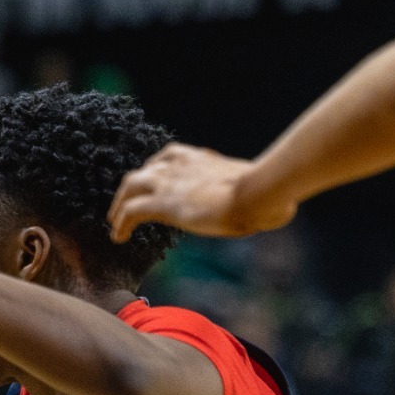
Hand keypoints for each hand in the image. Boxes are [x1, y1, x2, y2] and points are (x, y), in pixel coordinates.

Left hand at [108, 144, 295, 240]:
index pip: (170, 157)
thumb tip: (280, 209)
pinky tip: (118, 238)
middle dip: (132, 186)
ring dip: (119, 205)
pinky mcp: (163, 204)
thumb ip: (256, 193)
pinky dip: (120, 224)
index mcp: (201, 158)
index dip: (158, 170)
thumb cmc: (268, 191)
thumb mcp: (257, 188)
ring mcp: (169, 183)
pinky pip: (130, 212)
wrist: (259, 191)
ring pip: (129, 187)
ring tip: (114, 223)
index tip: (155, 182)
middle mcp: (180, 164)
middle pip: (144, 170)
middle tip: (124, 204)